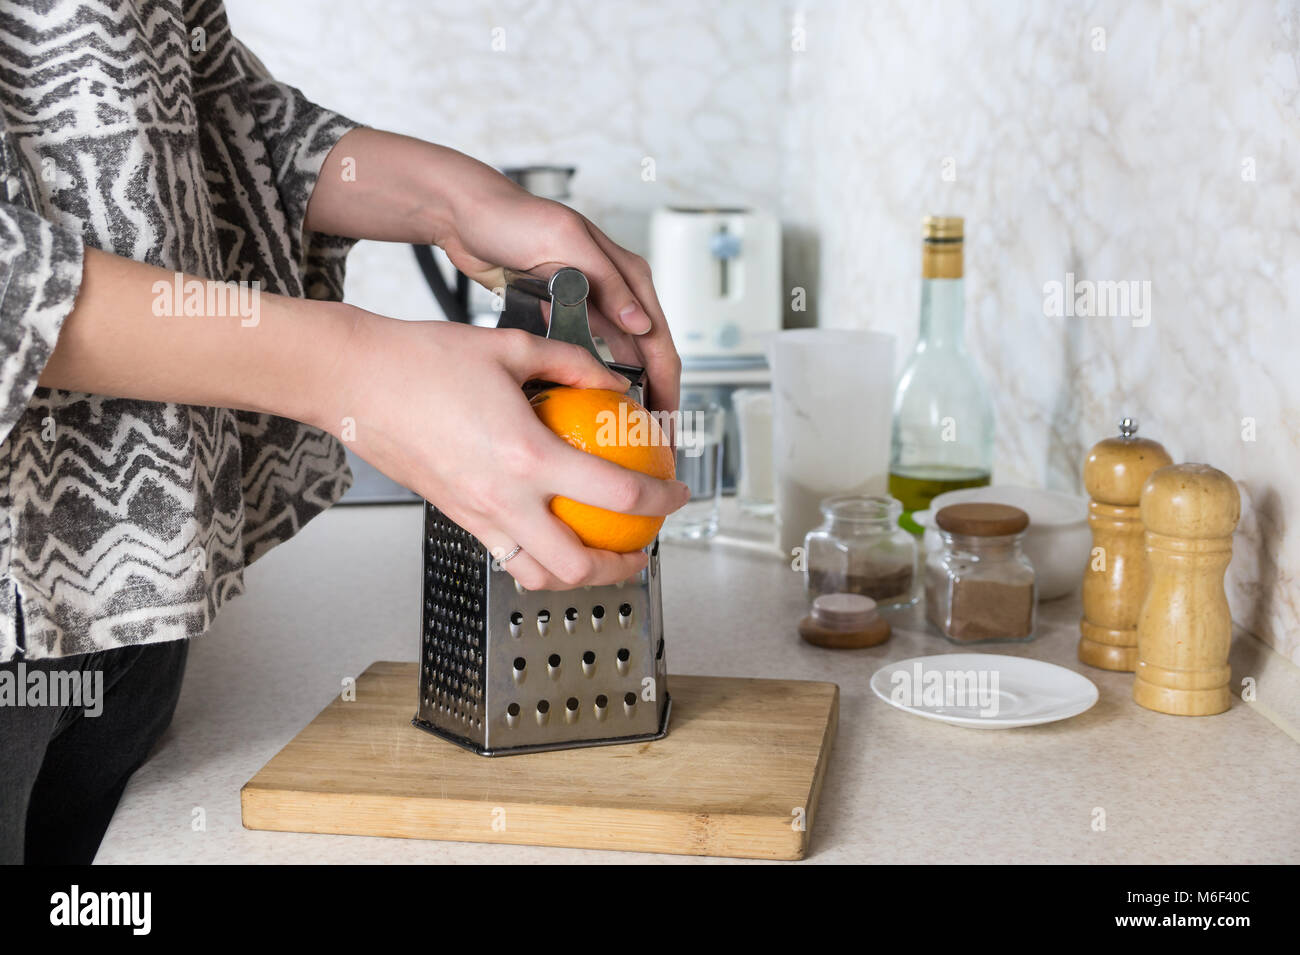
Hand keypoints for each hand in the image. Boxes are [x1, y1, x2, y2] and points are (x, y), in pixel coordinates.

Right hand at [320, 310, 689, 589]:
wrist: (355, 381)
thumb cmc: (423, 360)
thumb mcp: (512, 347)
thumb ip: (573, 366)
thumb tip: (614, 384)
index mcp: (528, 457)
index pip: (618, 495)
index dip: (661, 501)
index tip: (676, 492)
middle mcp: (504, 500)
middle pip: (579, 565)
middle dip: (624, 566)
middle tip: (643, 545)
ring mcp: (477, 517)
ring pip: (538, 576)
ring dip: (578, 576)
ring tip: (599, 555)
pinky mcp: (457, 518)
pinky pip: (505, 556)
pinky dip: (536, 558)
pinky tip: (549, 533)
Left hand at [438, 177, 680, 415]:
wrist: (469, 215)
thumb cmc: (516, 218)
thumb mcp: (566, 242)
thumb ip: (609, 280)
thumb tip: (642, 324)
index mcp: (629, 276)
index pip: (660, 343)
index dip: (668, 390)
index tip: (666, 428)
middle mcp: (618, 293)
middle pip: (647, 359)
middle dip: (653, 403)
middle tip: (650, 446)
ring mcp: (592, 306)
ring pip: (621, 361)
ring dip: (625, 396)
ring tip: (623, 435)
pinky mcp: (566, 315)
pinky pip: (588, 356)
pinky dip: (593, 381)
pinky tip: (586, 406)